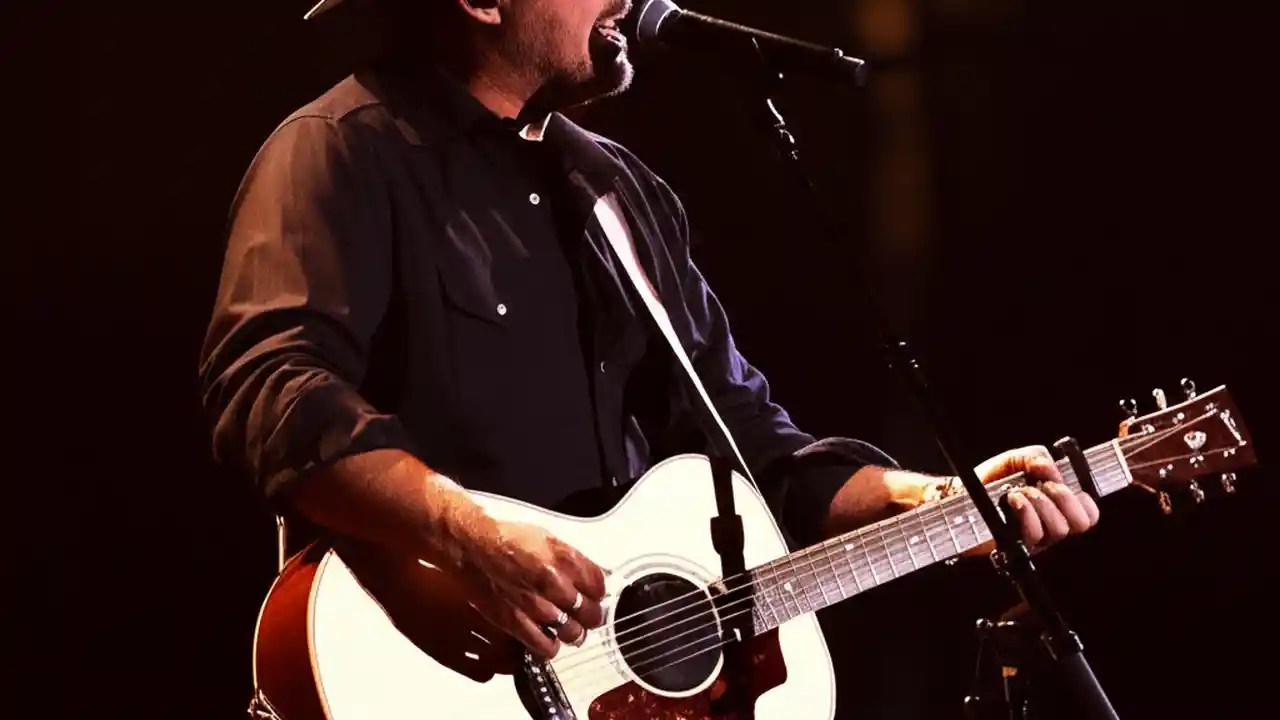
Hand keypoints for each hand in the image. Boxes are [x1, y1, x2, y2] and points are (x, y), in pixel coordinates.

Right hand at [454, 519, 607, 659]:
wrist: (473, 546)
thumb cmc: (507, 539)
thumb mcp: (547, 537)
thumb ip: (570, 559)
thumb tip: (588, 575)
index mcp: (564, 558)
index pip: (598, 585)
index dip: (599, 593)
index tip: (596, 596)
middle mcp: (553, 582)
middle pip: (589, 612)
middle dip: (592, 616)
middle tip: (589, 617)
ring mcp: (535, 604)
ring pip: (572, 632)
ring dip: (575, 633)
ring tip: (571, 630)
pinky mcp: (516, 621)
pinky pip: (544, 645)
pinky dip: (551, 647)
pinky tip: (550, 640)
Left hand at [973, 445, 1100, 553]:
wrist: (959, 496)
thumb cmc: (989, 481)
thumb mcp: (1014, 460)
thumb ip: (1034, 456)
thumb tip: (1048, 467)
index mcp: (1056, 508)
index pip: (1088, 515)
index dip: (1083, 501)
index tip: (1063, 484)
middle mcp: (1049, 526)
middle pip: (1079, 524)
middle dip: (1065, 499)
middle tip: (1045, 486)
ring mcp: (1034, 540)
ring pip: (1058, 529)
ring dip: (1040, 503)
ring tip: (1019, 492)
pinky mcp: (1017, 546)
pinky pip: (1034, 534)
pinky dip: (1025, 511)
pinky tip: (1011, 499)